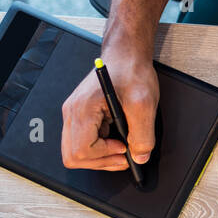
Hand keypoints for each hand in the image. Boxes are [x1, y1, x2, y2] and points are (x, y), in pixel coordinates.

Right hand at [60, 46, 158, 170]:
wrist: (127, 56)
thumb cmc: (131, 71)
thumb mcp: (144, 104)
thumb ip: (143, 134)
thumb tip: (140, 156)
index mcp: (83, 108)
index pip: (80, 150)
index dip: (104, 155)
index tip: (123, 148)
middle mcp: (73, 112)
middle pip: (73, 155)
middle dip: (100, 161)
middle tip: (123, 157)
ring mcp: (74, 115)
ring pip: (75, 152)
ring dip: (100, 156)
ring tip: (121, 148)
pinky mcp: (80, 116)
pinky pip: (82, 142)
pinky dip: (99, 148)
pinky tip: (115, 139)